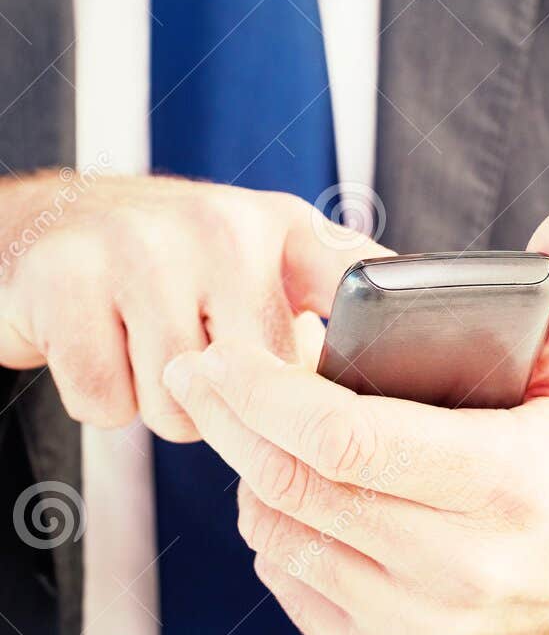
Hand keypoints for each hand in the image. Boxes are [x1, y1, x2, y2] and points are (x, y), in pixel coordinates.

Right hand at [0, 170, 387, 440]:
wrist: (41, 229)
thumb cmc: (170, 264)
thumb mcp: (266, 259)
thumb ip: (336, 301)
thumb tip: (421, 372)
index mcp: (287, 228)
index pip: (362, 295)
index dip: (377, 361)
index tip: (395, 404)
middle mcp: (222, 227)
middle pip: (268, 390)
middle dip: (238, 406)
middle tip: (205, 362)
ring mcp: (141, 247)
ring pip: (184, 408)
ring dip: (163, 406)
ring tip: (149, 349)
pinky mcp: (65, 280)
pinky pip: (108, 403)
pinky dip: (101, 399)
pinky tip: (103, 349)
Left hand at [162, 201, 548, 634]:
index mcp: (505, 485)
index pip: (349, 438)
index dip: (267, 392)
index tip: (224, 353)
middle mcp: (459, 567)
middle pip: (296, 484)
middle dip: (231, 420)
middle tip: (199, 372)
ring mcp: (416, 623)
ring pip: (278, 534)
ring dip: (251, 471)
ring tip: (257, 427)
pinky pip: (287, 582)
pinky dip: (274, 531)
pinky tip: (294, 493)